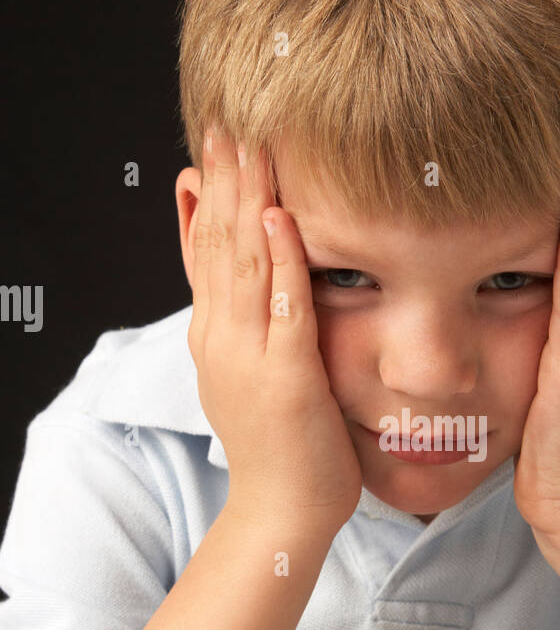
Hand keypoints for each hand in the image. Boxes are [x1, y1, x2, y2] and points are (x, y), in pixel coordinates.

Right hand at [187, 128, 361, 536]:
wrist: (281, 512)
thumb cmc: (284, 445)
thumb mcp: (253, 370)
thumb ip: (251, 318)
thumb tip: (252, 271)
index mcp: (214, 334)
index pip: (205, 247)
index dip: (210, 189)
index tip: (216, 136)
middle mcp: (221, 337)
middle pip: (217, 242)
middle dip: (224, 177)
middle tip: (228, 116)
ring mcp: (248, 356)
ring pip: (241, 263)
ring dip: (245, 199)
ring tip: (248, 143)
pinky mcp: (284, 377)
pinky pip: (282, 308)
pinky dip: (279, 261)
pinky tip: (279, 217)